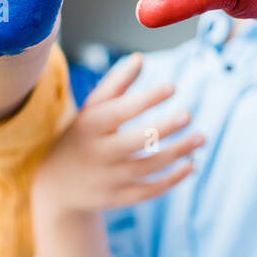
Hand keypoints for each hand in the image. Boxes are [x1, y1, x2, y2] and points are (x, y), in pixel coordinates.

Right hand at [32, 54, 202, 215]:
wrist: (56, 186)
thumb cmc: (82, 135)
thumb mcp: (91, 110)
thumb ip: (116, 85)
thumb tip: (139, 57)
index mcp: (89, 127)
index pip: (119, 112)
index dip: (146, 99)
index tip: (172, 87)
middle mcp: (96, 154)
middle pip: (134, 142)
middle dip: (163, 129)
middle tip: (188, 115)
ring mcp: (106, 180)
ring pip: (146, 167)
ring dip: (176, 153)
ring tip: (201, 138)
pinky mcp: (117, 199)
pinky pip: (148, 191)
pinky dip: (171, 180)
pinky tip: (192, 165)